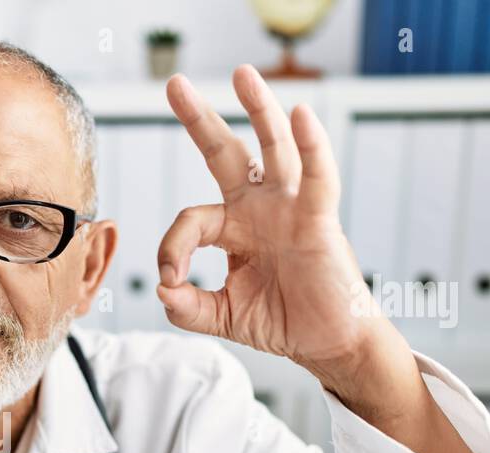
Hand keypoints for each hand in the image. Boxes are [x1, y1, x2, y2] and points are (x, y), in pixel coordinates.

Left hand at [156, 66, 381, 370]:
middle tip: (174, 83)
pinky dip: (312, 145)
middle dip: (200, 119)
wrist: (325, 343)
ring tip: (242, 73)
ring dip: (259, 109)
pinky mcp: (318, 219)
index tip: (171, 280)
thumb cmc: (280, 320)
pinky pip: (317, 176)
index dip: (172, 249)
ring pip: (273, 148)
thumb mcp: (222, 315)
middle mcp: (260, 208)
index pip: (191, 220)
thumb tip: (163, 290)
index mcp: (234, 226)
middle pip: (225, 152)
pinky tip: (300, 114)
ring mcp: (289, 208)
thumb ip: (188, 307)